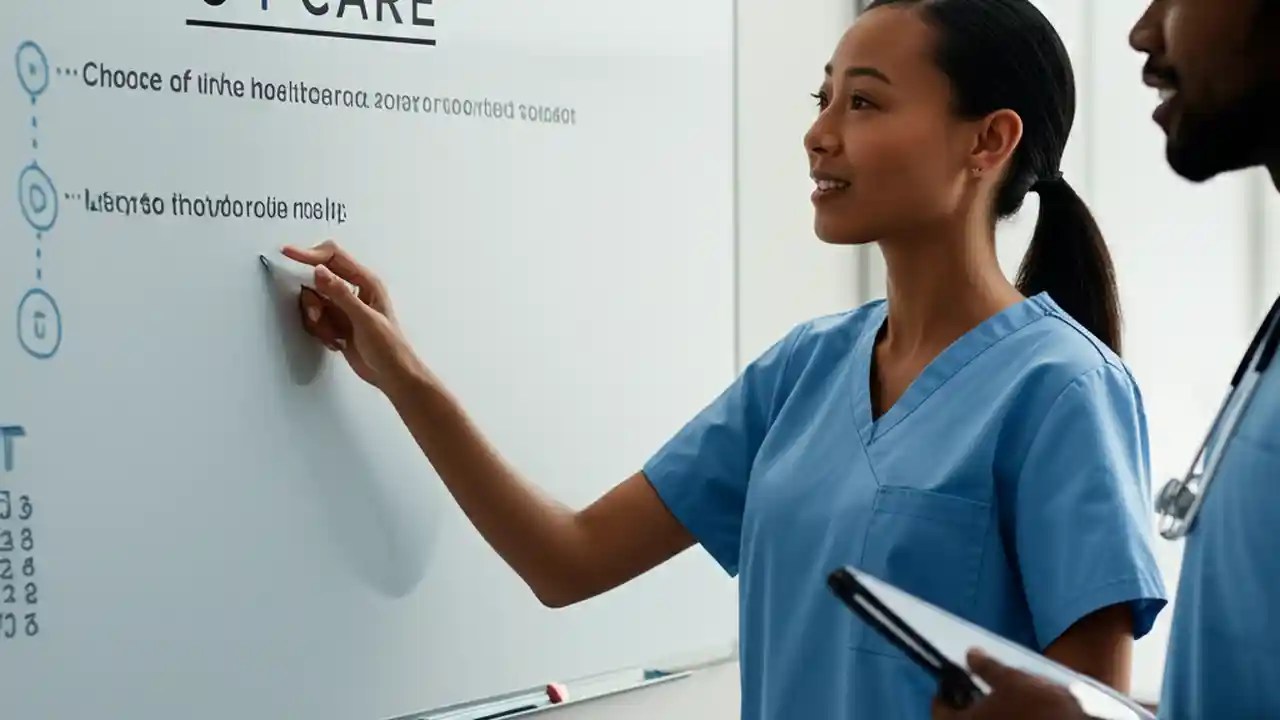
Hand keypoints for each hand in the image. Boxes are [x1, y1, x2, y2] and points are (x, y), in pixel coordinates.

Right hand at [282, 240, 422, 390]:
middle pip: (317, 280)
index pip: (332, 256)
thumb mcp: (364, 319)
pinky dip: (321, 331)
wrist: (392, 375)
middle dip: (313, 300)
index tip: (288, 253)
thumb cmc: (389, 347)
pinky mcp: (336, 323)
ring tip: (335, 335)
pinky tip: (337, 342)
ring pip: (313, 301)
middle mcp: (353, 290)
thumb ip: (340, 294)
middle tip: (319, 316)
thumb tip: (319, 271)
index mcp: (366, 281)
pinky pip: (315, 319)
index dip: (309, 253)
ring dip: (318, 320)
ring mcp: (343, 307)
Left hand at [932, 650, 1090, 719]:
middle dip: (963, 707)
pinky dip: (998, 719)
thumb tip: (969, 654)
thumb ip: (986, 668)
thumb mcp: (1011, 680)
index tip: (952, 681)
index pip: (939, 710)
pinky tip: (1011, 713)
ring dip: (982, 714)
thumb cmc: (1037, 707)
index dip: (944, 694)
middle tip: (973, 689)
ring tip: (994, 700)